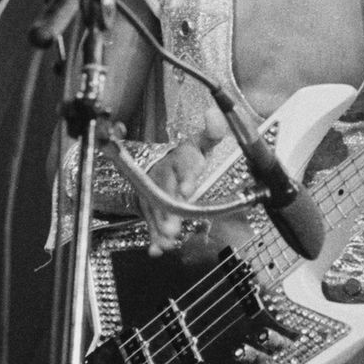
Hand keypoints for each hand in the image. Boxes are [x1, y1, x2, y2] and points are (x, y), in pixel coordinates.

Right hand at [139, 111, 227, 255]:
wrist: (162, 164)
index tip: (188, 190)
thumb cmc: (186, 157)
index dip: (185, 178)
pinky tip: (156, 249)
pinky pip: (150, 222)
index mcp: (180, 158)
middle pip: (165, 193)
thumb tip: (214, 113)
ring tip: (167, 241)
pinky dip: (152, 237)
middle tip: (173, 227)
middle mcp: (163, 175)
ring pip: (156, 210)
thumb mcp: (201, 143)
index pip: (184, 165)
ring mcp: (154, 192)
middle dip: (169, 211)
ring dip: (160, 227)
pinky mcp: (149, 206)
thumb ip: (212, 133)